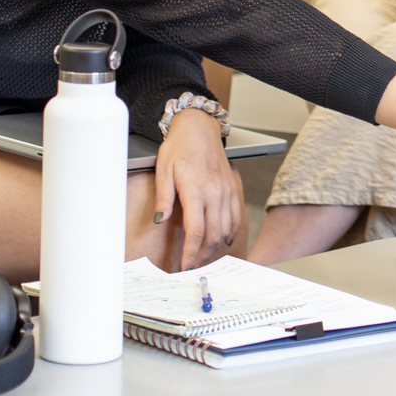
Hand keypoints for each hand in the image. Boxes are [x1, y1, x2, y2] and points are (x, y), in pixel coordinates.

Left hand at [154, 108, 243, 269]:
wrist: (200, 128)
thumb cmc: (179, 147)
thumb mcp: (163, 170)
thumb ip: (163, 197)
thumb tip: (160, 220)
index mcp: (196, 190)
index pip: (196, 231)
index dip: (190, 253)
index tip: (184, 267)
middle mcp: (216, 193)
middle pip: (213, 235)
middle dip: (202, 256)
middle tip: (191, 267)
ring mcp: (227, 191)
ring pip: (226, 229)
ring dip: (214, 247)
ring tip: (202, 257)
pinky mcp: (233, 189)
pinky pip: (236, 217)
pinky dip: (230, 232)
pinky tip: (222, 240)